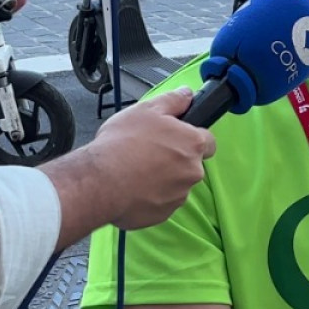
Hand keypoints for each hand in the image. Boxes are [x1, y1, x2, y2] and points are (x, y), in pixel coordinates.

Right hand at [51, 88, 215, 235]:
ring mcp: (178, 196)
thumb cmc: (122, 144)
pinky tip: (132, 187)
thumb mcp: (146, 109)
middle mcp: (191, 172)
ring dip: (162, 179)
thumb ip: (173, 101)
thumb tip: (186, 94)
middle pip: (190, 164)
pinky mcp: (163, 214)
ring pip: (176, 185)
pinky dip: (151, 196)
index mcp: (192, 144)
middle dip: (174, 160)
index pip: (208, 142)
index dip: (192, 138)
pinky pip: (162, 203)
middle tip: (148, 152)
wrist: (100, 182)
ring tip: (136, 170)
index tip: (175, 138)